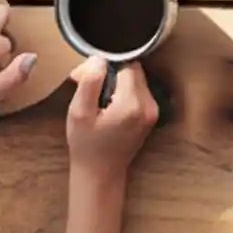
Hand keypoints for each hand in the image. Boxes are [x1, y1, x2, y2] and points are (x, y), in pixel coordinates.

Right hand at [66, 57, 158, 182]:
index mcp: (132, 104)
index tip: (89, 78)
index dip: (105, 66)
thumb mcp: (79, 112)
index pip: (126, 66)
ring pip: (137, 79)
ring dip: (118, 82)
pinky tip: (109, 106)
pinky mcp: (152, 114)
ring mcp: (154, 111)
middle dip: (112, 73)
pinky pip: (139, 91)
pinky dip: (125, 92)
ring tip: (99, 100)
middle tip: (91, 89)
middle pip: (134, 71)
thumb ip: (90, 82)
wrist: (101, 173)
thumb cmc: (86, 145)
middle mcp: (149, 105)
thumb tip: (99, 59)